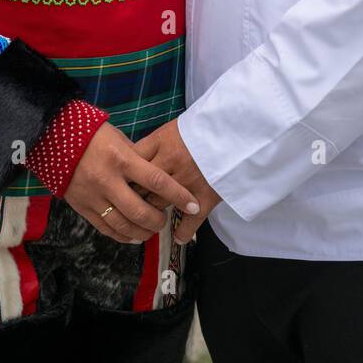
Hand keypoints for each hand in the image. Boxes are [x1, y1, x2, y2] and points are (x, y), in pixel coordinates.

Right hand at [64, 121, 201, 243]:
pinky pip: (105, 228)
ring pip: (123, 225)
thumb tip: (156, 178)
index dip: (178, 195)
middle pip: (141, 211)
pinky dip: (122, 236)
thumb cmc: (92, 134)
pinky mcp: (81, 206)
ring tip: (151, 230)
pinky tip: (133, 236)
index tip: (193, 204)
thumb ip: (137, 159)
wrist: (54, 138)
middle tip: (166, 219)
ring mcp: (93, 196)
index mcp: (121, 159)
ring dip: (142, 232)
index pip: (157, 181)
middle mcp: (107, 180)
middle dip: (159, 220)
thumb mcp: (119, 139)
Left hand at [132, 120, 220, 242]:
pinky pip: (190, 221)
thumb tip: (135, 160)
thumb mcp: (175, 127)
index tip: (122, 180)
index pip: (132, 161)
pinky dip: (182, 232)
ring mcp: (188, 181)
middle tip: (131, 201)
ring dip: (151, 211)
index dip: (124, 172)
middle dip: (134, 194)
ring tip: (149, 216)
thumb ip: (156, 144)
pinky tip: (177, 236)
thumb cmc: (205, 126)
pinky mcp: (206, 196)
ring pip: (158, 203)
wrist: (240, 129)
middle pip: (141, 185)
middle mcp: (171, 162)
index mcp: (162, 141)